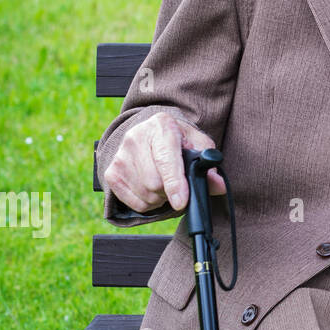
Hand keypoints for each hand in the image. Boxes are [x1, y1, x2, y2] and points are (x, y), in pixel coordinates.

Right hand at [104, 112, 224, 212]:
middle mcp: (136, 138)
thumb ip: (209, 164)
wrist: (149, 131)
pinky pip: (134, 203)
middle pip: (155, 183)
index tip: (181, 201)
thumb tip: (219, 185)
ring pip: (145, 195)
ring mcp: (120, 156)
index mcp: (161, 126)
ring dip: (161, 198)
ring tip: (165, 182)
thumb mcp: (197, 144)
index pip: (166, 160)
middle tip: (178, 183)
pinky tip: (151, 188)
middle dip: (171, 191)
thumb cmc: (177, 139)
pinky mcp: (111, 173)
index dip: (174, 183)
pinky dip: (148, 203)